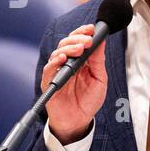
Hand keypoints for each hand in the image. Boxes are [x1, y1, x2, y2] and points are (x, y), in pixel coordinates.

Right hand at [42, 23, 106, 143]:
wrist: (78, 122)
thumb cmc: (88, 101)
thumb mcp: (99, 79)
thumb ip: (98, 61)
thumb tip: (101, 41)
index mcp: (79, 61)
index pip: (77, 41)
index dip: (82, 32)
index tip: (91, 28)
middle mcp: (66, 64)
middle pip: (66, 44)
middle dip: (77, 39)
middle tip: (87, 40)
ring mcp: (57, 72)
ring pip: (57, 53)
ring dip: (68, 48)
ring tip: (79, 49)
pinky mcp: (49, 82)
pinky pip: (49, 69)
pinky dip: (55, 62)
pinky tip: (63, 58)